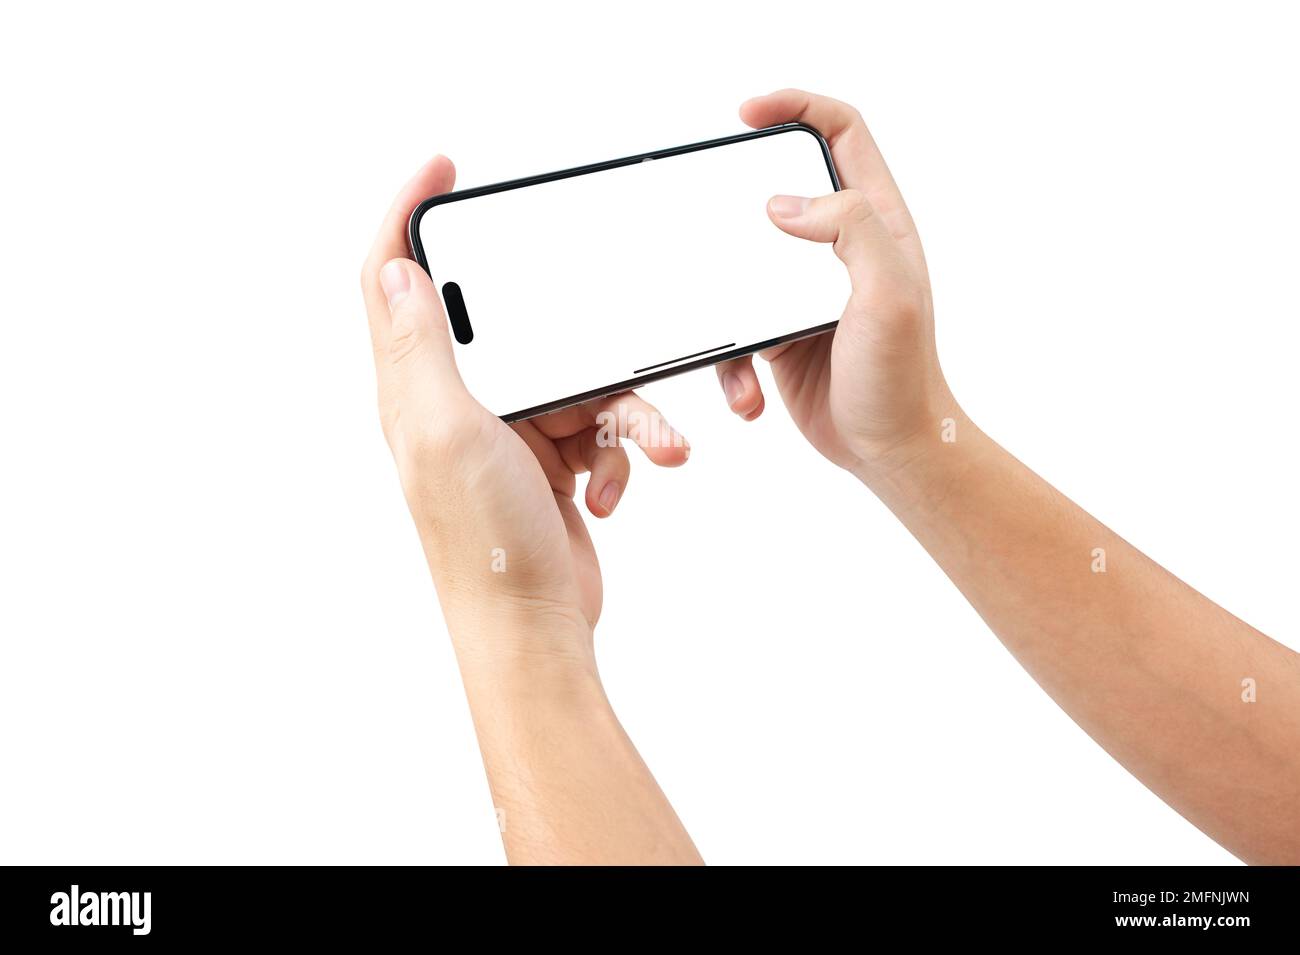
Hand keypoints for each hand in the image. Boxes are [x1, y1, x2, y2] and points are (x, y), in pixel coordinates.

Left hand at [360, 156, 688, 667]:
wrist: (533, 629)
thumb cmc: (485, 543)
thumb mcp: (449, 430)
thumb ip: (421, 348)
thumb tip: (395, 267)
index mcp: (416, 388)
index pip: (392, 278)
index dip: (405, 214)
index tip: (443, 170)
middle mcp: (455, 404)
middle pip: (512, 325)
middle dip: (571, 333)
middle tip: (600, 324)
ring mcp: (506, 435)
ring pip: (574, 379)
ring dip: (618, 411)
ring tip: (650, 448)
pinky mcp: (548, 464)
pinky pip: (597, 428)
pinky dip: (620, 451)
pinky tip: (619, 490)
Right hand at [714, 89, 955, 478]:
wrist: (889, 451)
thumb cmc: (902, 378)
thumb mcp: (889, 295)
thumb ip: (849, 230)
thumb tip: (784, 204)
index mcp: (877, 222)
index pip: (841, 133)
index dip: (796, 107)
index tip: (747, 113)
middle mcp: (841, 247)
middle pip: (783, 186)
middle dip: (739, 196)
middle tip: (706, 208)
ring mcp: (806, 289)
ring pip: (746, 258)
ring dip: (725, 294)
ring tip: (740, 342)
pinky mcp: (779, 330)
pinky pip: (736, 323)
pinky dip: (730, 361)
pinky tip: (747, 394)